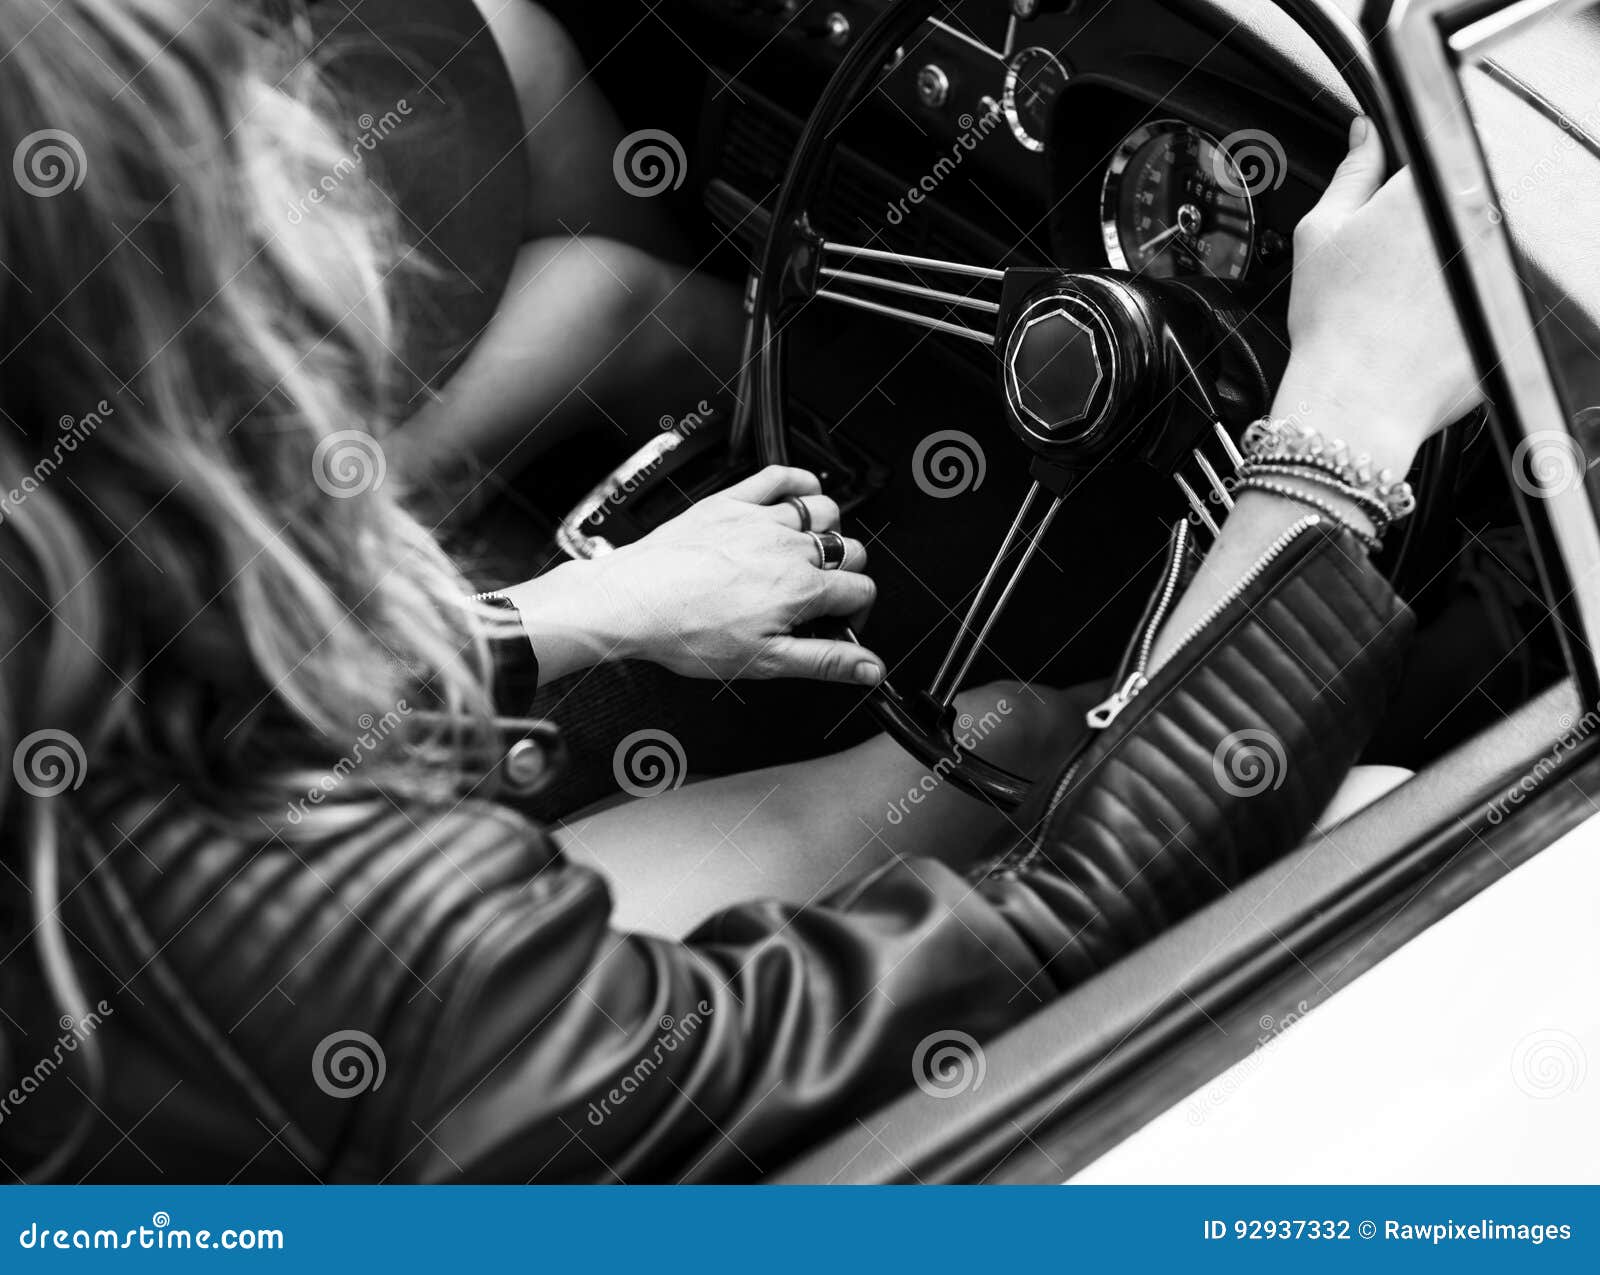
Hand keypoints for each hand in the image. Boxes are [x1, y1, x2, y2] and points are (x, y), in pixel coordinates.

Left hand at [509, 466, 885, 685]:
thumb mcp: (764, 662)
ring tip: (813, 553)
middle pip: (849, 549)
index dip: (859, 612)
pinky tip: (802, 495)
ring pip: (823, 511)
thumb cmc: (687, 633)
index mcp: (800, 589)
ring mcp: (760, 520)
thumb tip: (870, 668)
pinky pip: (779, 477)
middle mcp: (787, 548)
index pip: (861, 589)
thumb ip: (825, 661)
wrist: (633, 601)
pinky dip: (800, 482)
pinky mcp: (730, 502)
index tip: (842, 624)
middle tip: (824, 597)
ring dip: (830, 530)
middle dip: (847, 574)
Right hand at [1274, 117, 1482, 473]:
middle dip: (1435, 218)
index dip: (1413, 174)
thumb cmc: (1334, 325)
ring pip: (1483, 244)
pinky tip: (1423, 328)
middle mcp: (1477, 219)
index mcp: (1429, 189)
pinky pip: (1494, 291)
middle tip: (1391, 263)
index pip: (1439, 148)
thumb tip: (1366, 135)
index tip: (1396, 202)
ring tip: (1403, 303)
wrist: (1356, 399)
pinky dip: (1465, 303)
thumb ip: (1352, 173)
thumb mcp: (1321, 234)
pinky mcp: (1514, 308)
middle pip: (1467, 196)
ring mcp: (1503, 264)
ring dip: (1453, 261)